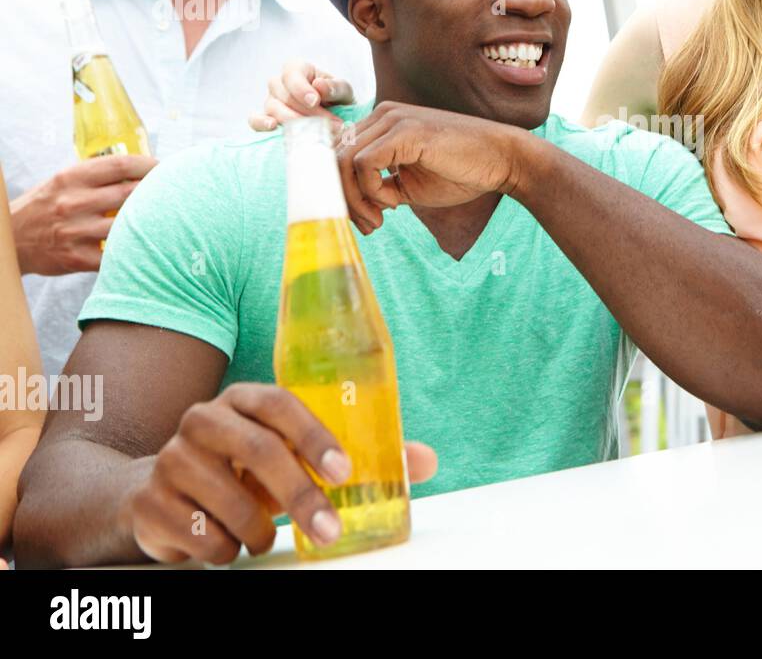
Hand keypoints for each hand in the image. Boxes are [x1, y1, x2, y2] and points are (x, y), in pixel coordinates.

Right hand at [10, 155, 157, 274]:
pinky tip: (144, 243)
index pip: (121, 165)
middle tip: (173, 193)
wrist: (11, 240)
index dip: (150, 165)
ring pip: (129, 224)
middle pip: (132, 193)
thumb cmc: (45, 207)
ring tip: (164, 219)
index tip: (165, 168)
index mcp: (71, 178)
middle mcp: (73, 202)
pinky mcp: (78, 257)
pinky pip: (118, 252)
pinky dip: (134, 247)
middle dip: (157, 192)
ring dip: (149, 221)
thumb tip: (141, 168)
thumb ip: (96, 176)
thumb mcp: (62, 182)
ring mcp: (75, 231)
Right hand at [129, 383, 435, 564]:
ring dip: (258, 530)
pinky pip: (198, 534)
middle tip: (331, 530)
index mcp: (245, 400)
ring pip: (228, 499)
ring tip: (264, 537)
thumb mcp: (293, 457)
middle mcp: (204, 420)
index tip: (345, 470)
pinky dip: (223, 548)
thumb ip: (355, 455)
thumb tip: (426, 461)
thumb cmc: (245, 470)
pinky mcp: (149, 500)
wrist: (157, 492)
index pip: (281, 404)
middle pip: (257, 450)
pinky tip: (225, 542)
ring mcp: (171, 458)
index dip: (314, 435)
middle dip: (300, 495)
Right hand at [250, 60, 355, 130]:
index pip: (291, 73)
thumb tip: (320, 86)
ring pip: (273, 108)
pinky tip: (273, 127)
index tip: (315, 101)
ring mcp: (271, 101)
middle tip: (332, 125)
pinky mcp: (265, 118)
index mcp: (298, 69)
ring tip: (320, 133)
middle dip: (309, 112)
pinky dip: (261, 124)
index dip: (301, 88)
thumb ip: (335, 87)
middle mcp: (280, 83)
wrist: (336, 118)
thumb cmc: (337, 100)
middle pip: (285, 95)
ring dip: (296, 123)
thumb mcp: (343, 91)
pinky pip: (255, 119)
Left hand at [337, 101, 531, 233]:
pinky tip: (393, 203)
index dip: (341, 190)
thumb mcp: (410, 185)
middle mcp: (383, 115)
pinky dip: (371, 190)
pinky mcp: (405, 131)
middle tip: (368, 226)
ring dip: (355, 199)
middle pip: (334, 157)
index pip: (339, 153)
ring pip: (344, 161)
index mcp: (382, 124)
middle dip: (343, 199)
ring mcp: (393, 120)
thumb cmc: (462, 171)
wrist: (502, 160)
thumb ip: (379, 188)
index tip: (363, 218)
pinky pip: (364, 163)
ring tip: (377, 220)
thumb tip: (351, 205)